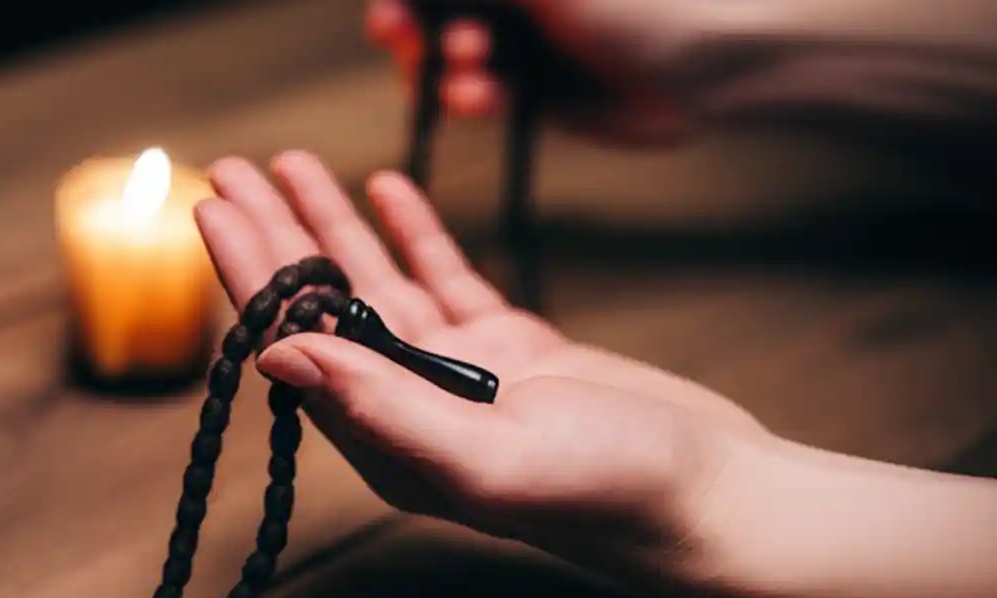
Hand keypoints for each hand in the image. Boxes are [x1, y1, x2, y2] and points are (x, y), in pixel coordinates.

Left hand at [195, 151, 762, 585]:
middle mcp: (411, 407)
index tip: (214, 210)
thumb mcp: (487, 455)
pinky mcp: (510, 350)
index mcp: (388, 441)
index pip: (297, 344)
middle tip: (231, 172)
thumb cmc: (608, 491)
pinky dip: (414, 235)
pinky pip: (446, 281)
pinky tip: (385, 191)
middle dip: (275, 238)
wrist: (709, 493)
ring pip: (379, 287)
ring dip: (333, 226)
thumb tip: (272, 356)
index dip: (251, 275)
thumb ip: (379, 409)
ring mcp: (460, 376)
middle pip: (325, 308)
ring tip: (290, 167)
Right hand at [366, 0, 688, 146]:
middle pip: (428, 11)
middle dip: (407, 21)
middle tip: (396, 31)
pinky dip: (470, 97)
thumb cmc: (635, 4)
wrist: (697, 71)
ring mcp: (515, 46)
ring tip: (470, 60)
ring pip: (443, 58)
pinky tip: (482, 97)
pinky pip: (475, 98)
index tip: (390, 6)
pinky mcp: (526, 95)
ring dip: (441, 61)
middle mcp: (509, 3)